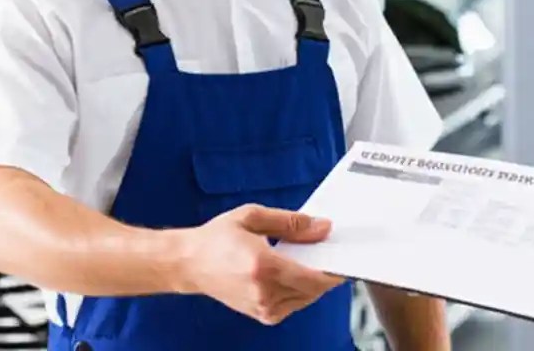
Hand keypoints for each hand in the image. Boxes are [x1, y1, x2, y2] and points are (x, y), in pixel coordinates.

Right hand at [173, 204, 344, 324]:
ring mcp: (263, 307)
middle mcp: (264, 292)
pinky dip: (299, 289)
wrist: (190, 263)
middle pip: (314, 289)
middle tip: (320, 251)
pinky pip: (294, 304)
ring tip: (297, 259)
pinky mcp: (263, 315)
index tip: (343, 256)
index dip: (334, 269)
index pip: (314, 277)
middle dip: (323, 271)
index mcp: (263, 267)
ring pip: (307, 298)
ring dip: (311, 280)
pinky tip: (287, 273)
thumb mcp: (252, 217)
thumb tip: (322, 227)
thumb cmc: (217, 238)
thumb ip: (290, 222)